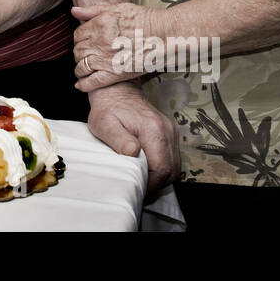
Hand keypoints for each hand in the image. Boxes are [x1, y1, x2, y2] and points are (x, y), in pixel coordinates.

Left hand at [70, 2, 154, 90]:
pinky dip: (83, 85)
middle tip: (83, 55)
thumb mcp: (118, 7)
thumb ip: (94, 10)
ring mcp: (106, 59)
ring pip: (82, 66)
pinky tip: (80, 85)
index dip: (79, 39)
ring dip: (79, 68)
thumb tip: (74, 11)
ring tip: (82, 69)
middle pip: (78, 51)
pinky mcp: (115, 74)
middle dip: (78, 54)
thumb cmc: (145, 19)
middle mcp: (99, 42)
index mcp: (99, 25)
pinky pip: (92, 82)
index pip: (78, 35)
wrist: (164, 35)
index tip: (83, 42)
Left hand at [87, 81, 180, 198]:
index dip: (151, 184)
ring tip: (143, 182)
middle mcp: (167, 130)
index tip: (138, 190)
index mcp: (153, 129)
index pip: (162, 168)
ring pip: (174, 165)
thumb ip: (119, 139)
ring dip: (161, 178)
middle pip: (172, 170)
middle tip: (140, 190)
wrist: (116, 90)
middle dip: (157, 184)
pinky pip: (172, 157)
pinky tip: (149, 171)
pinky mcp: (169, 132)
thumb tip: (133, 152)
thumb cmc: (108, 108)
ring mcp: (170, 131)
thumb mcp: (104, 124)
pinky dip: (163, 168)